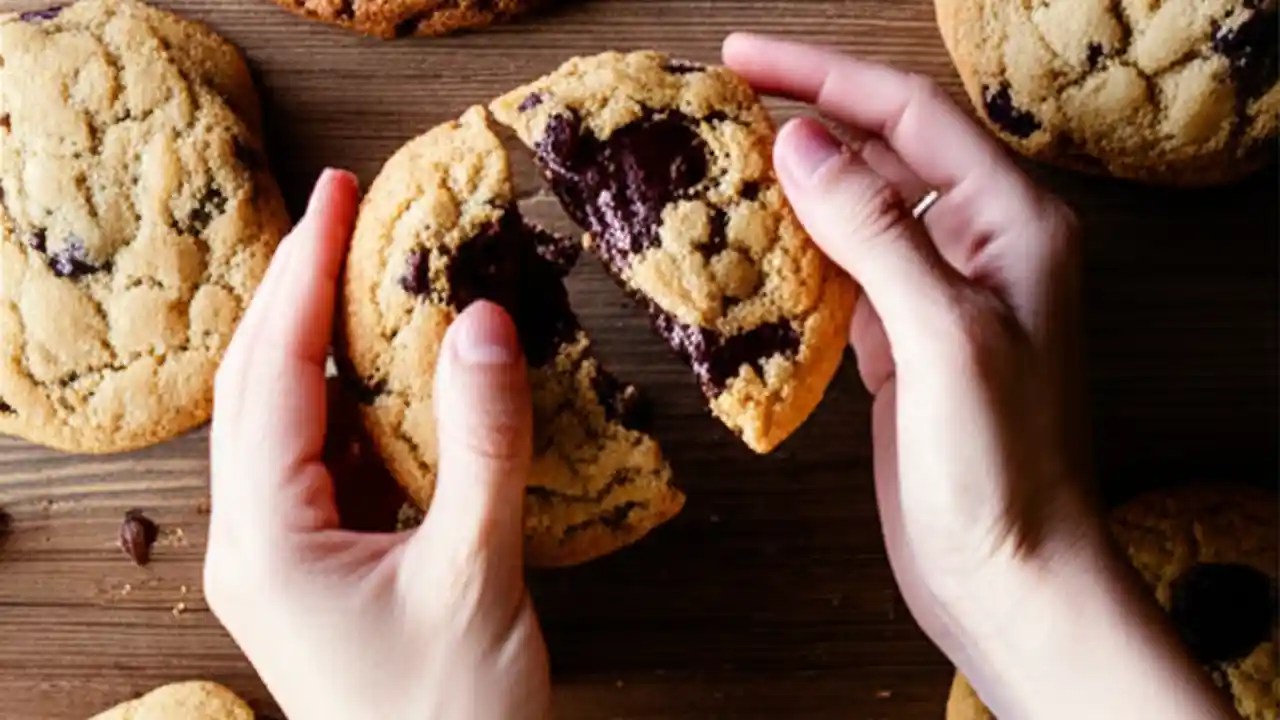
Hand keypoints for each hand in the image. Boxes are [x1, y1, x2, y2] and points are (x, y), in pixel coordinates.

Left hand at [205, 170, 548, 719]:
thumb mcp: (474, 574)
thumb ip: (480, 444)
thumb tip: (482, 323)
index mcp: (267, 540)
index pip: (275, 374)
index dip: (304, 274)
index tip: (337, 193)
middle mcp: (256, 540)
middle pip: (262, 384)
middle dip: (302, 291)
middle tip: (349, 209)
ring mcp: (285, 554)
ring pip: (292, 418)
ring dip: (329, 342)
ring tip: (371, 269)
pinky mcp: (323, 565)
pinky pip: (328, 458)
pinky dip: (360, 400)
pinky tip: (397, 368)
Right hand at [724, 35, 1231, 718]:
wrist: (1010, 576)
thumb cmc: (1002, 467)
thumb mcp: (943, 335)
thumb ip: (876, 231)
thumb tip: (799, 142)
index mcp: (1012, 224)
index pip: (908, 115)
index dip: (824, 75)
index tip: (740, 55)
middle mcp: (978, 246)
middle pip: (881, 152)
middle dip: (803, 120)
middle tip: (714, 104)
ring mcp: (937, 295)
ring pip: (856, 211)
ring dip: (792, 186)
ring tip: (718, 167)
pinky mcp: (901, 343)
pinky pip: (842, 272)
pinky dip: (794, 253)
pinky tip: (749, 249)